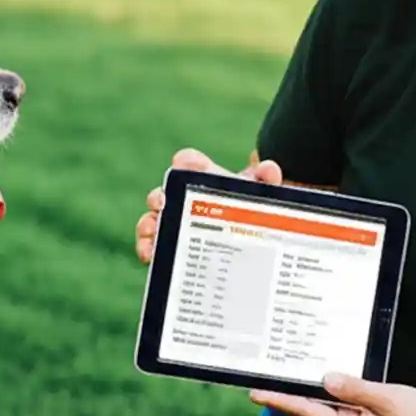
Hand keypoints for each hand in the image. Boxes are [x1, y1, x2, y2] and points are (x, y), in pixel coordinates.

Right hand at [134, 147, 282, 263]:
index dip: (186, 162)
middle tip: (162, 203)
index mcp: (207, 180)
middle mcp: (187, 199)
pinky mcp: (174, 247)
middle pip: (165, 193)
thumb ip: (268, 180)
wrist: (260, 243)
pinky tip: (149, 254)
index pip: (190, 163)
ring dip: (148, 224)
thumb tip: (268, 169)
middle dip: (159, 197)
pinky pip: (154, 246)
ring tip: (151, 232)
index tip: (181, 164)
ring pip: (154, 220)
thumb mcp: (266, 196)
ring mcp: (179, 224)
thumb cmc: (257, 212)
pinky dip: (147, 248)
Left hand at [249, 373, 415, 415]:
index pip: (306, 412)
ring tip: (288, 382)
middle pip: (311, 415)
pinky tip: (323, 391)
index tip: (255, 393)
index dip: (279, 400)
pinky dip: (328, 404)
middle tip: (263, 382)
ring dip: (309, 400)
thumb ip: (354, 389)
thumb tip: (327, 380)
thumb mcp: (387, 397)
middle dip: (289, 398)